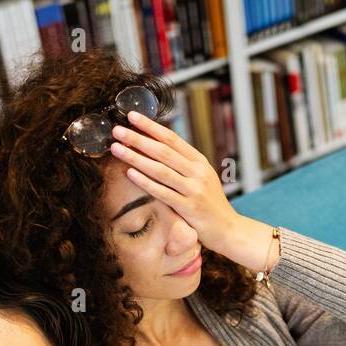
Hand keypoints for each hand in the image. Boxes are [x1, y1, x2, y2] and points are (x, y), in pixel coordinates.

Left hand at [109, 111, 276, 271]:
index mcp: (200, 162)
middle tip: (117, 130)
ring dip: (136, 157)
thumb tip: (157, 147)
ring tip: (116, 149)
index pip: (172, 138)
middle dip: (138, 138)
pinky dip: (145, 182)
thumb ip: (184, 165)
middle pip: (163, 151)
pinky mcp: (189, 208)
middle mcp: (198, 172)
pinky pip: (163, 192)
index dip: (151, 126)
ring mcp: (194, 190)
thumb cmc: (210, 205)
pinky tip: (129, 173)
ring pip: (160, 169)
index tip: (132, 116)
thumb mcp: (202, 179)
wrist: (229, 230)